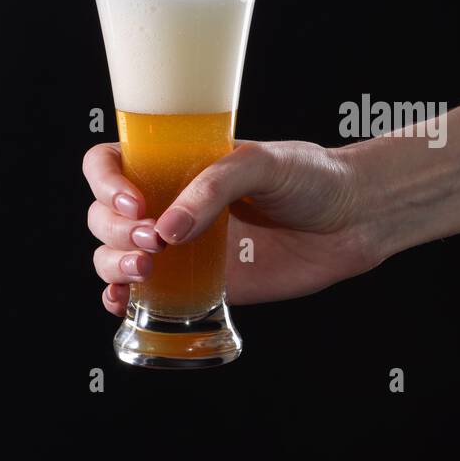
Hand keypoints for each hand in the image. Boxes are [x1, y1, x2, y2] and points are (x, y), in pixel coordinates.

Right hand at [83, 137, 380, 315]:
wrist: (354, 219)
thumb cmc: (311, 177)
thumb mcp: (263, 162)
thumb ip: (216, 187)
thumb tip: (170, 228)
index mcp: (177, 161)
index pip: (111, 162)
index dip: (106, 181)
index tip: (133, 203)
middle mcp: (169, 201)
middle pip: (104, 213)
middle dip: (114, 229)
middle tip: (154, 240)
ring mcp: (180, 246)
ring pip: (114, 253)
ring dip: (113, 263)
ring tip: (145, 268)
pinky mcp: (198, 285)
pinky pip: (143, 294)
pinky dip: (121, 298)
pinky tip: (125, 299)